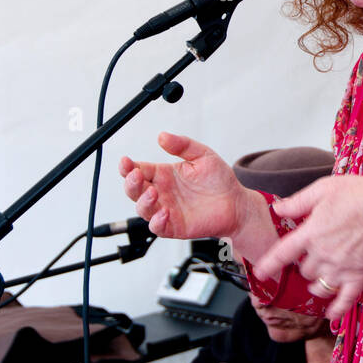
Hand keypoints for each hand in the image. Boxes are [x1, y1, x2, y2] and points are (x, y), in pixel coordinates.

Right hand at [120, 132, 254, 240]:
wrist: (236, 203)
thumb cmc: (218, 180)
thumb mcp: (203, 155)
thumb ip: (183, 145)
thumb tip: (162, 136)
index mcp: (164, 174)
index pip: (138, 169)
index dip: (128, 166)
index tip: (126, 161)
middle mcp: (161, 192)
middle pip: (135, 190)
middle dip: (130, 183)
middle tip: (135, 174)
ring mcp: (166, 209)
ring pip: (142, 209)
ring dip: (143, 201)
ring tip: (153, 192)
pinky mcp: (174, 226)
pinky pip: (158, 227)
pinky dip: (156, 221)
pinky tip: (164, 212)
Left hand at [252, 174, 362, 322]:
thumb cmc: (357, 194)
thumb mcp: (323, 189)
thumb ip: (298, 202)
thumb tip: (278, 209)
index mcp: (311, 233)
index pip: (282, 253)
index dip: (269, 264)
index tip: (260, 273)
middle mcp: (322, 255)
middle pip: (304, 271)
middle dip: (305, 266)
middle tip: (313, 258)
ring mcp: (340, 268)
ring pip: (319, 287)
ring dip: (316, 284)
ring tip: (320, 279)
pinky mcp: (359, 275)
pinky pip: (345, 299)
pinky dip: (337, 309)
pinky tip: (332, 314)